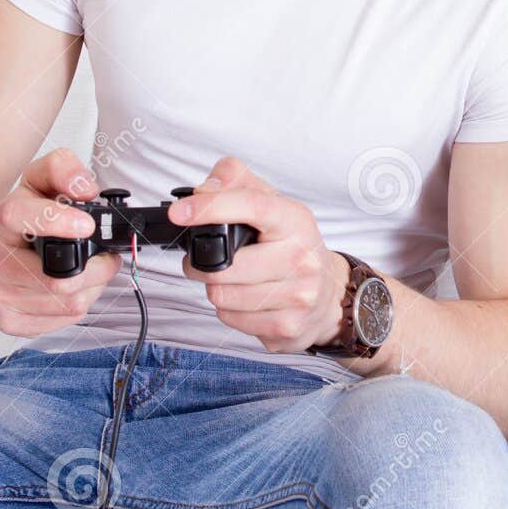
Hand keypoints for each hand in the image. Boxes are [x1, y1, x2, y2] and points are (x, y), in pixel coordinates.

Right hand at [0, 147, 119, 336]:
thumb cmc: (16, 221)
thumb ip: (62, 169)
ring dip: (93, 286)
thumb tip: (85, 189)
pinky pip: (64, 320)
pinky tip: (74, 288)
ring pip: (68, 303)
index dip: (56, 221)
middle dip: (97, 267)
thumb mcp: (36, 181)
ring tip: (90, 269)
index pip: (19, 218)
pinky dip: (80, 304)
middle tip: (105, 255)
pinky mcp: (9, 322)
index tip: (87, 224)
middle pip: (58, 279)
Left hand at [167, 156, 348, 351]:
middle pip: (225, 264)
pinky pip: (231, 318)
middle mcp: (302, 257)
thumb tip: (203, 189)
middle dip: (201, 263)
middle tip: (206, 259)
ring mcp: (298, 295)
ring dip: (215, 288)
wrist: (329, 293)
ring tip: (233, 280)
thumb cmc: (291, 246)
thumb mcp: (272, 205)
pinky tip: (246, 300)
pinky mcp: (288, 326)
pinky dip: (229, 310)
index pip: (253, 206)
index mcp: (295, 220)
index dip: (211, 207)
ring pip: (222, 295)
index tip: (178, 212)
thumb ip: (236, 182)